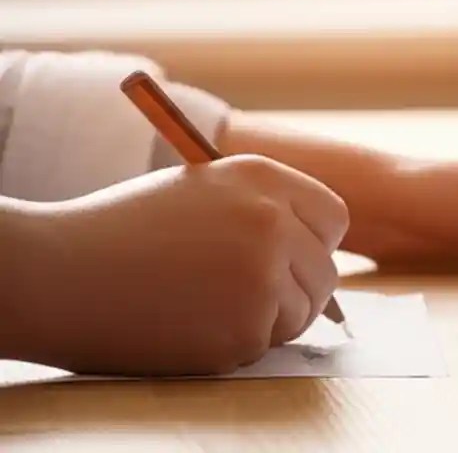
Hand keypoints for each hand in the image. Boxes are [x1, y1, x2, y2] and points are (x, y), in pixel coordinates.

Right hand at [1, 155, 347, 375]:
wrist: (57, 274)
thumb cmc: (121, 232)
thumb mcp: (198, 191)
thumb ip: (260, 210)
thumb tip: (314, 249)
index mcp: (261, 178)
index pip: (332, 218)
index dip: (314, 242)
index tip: (292, 257)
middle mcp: (273, 222)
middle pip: (325, 272)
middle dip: (295, 289)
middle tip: (245, 296)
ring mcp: (262, 277)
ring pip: (301, 313)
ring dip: (266, 319)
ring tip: (203, 306)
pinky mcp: (245, 329)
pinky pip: (264, 344)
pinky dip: (233, 345)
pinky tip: (185, 325)